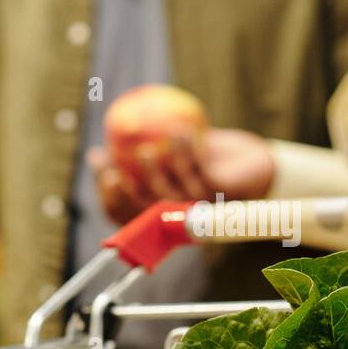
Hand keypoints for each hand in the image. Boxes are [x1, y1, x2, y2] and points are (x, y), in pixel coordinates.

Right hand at [90, 128, 274, 225]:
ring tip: (147, 148)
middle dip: (126, 192)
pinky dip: (186, 149)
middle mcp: (180, 218)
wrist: (251, 163)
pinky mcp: (221, 193)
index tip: (101, 169)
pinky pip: (197, 171)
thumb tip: (96, 152)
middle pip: (144, 211)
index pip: (128, 217)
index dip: (111, 199)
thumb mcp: (165, 157)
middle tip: (114, 168)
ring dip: (155, 168)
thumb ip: (135, 158)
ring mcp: (200, 208)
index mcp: (163, 216)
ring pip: (170, 194)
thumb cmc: (203, 159)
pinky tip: (179, 129)